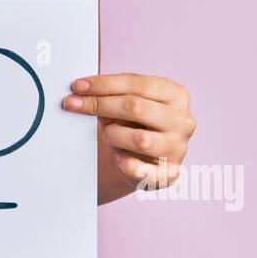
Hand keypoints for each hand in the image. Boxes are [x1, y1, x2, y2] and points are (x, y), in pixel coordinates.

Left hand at [62, 73, 195, 188]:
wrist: (143, 161)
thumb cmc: (132, 124)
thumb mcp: (125, 103)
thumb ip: (110, 94)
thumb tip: (80, 91)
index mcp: (175, 94)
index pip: (137, 83)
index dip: (104, 84)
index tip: (77, 86)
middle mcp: (183, 120)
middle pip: (136, 106)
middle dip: (100, 104)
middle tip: (73, 105)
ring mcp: (179, 148)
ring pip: (139, 139)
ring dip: (113, 135)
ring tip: (107, 135)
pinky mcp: (170, 174)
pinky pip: (140, 170)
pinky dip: (124, 163)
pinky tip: (118, 157)